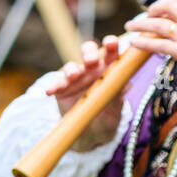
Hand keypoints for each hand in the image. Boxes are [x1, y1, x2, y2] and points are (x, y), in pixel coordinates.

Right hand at [45, 36, 125, 150]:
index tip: (111, 44)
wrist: (94, 132)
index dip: (111, 44)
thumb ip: (120, 92)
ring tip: (75, 76)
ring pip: (71, 67)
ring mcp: (76, 78)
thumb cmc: (109, 113)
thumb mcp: (117, 104)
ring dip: (72, 69)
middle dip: (89, 52)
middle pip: (88, 52)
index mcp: (109, 68)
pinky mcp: (62, 89)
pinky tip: (50, 91)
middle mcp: (92, 69)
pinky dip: (53, 86)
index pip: (111, 51)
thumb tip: (126, 83)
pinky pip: (57, 84)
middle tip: (91, 61)